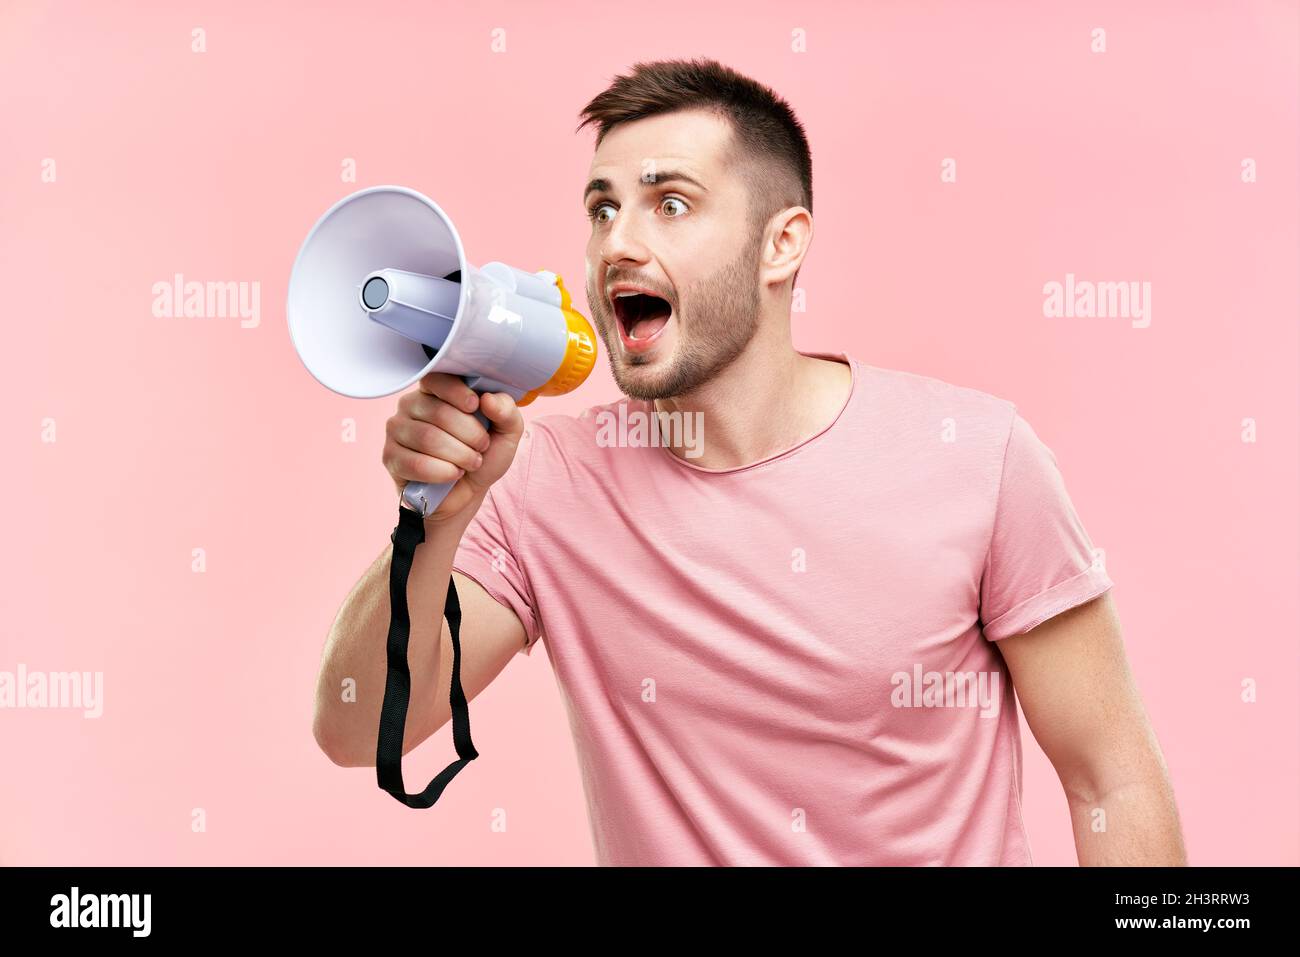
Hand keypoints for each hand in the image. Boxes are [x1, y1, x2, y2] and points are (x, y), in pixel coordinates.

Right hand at [382, 372, 524, 523]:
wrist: (467, 493)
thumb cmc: (483, 455)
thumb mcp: (506, 433)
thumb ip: (506, 411)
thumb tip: (488, 399)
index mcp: (435, 391)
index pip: (437, 379)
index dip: (457, 392)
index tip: (475, 406)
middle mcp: (411, 405)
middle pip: (438, 413)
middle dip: (470, 435)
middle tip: (481, 447)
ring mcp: (397, 430)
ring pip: (428, 438)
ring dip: (459, 455)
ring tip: (470, 463)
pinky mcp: (390, 457)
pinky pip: (416, 463)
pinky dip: (442, 472)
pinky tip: (452, 474)